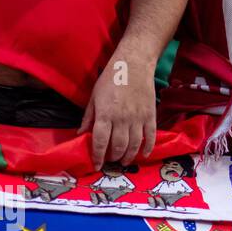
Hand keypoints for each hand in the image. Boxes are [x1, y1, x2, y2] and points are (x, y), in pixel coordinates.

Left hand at [79, 55, 156, 169]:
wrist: (134, 65)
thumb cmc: (110, 79)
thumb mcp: (94, 97)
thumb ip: (88, 117)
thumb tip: (81, 134)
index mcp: (105, 115)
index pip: (100, 142)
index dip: (98, 156)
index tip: (96, 165)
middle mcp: (121, 119)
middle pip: (118, 146)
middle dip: (113, 157)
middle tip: (111, 160)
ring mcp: (138, 118)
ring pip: (134, 144)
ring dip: (129, 156)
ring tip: (124, 161)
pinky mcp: (150, 115)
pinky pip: (150, 136)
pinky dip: (148, 147)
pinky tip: (144, 154)